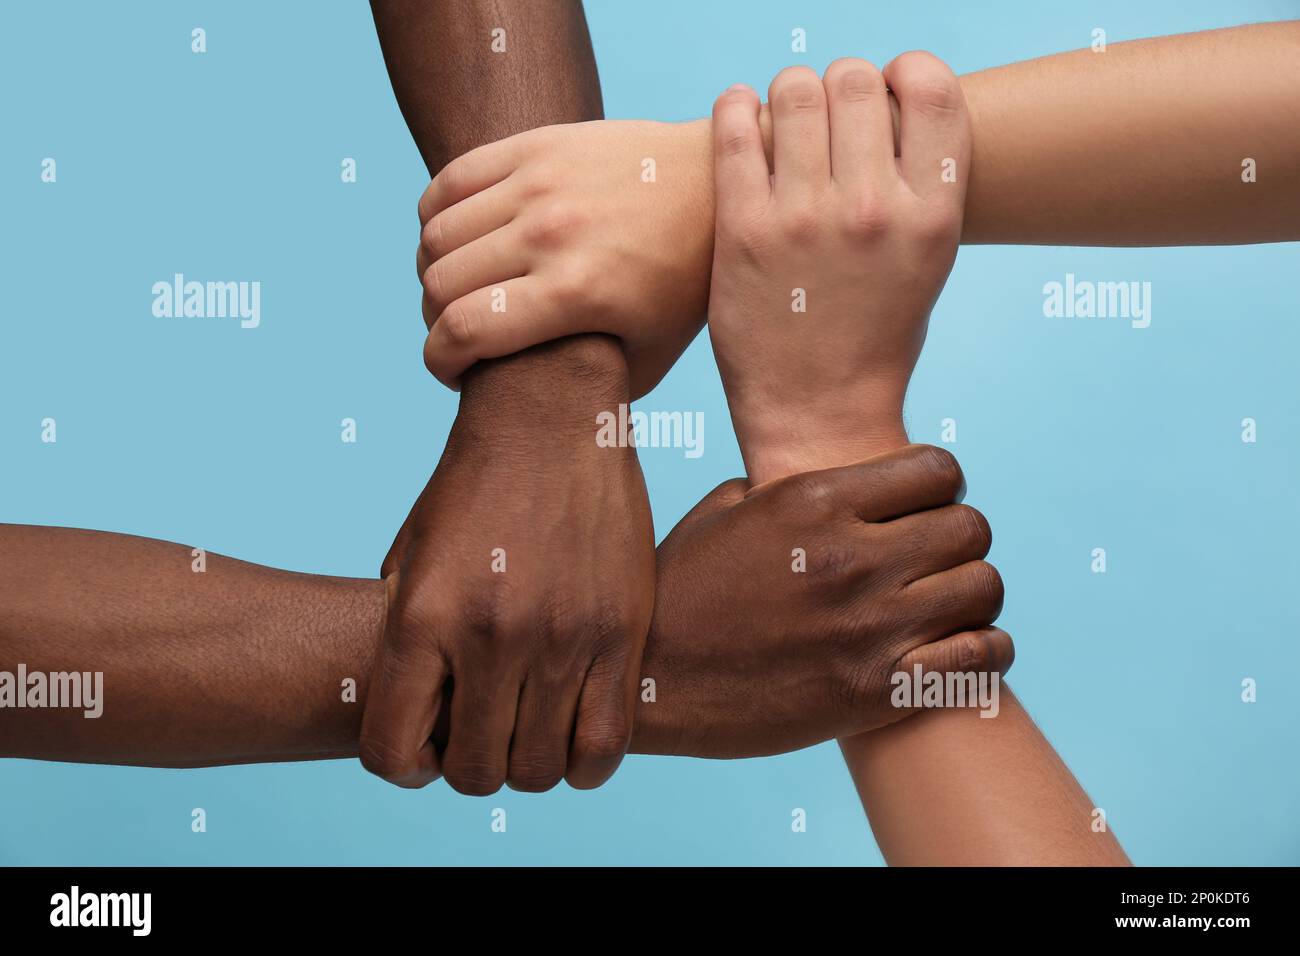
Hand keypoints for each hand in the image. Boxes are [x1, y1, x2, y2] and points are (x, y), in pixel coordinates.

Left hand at [360, 337, 655, 794]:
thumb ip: (409, 640)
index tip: (421, 745)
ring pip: (539, 770)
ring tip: (526, 728)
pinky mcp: (622, 630)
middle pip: (474, 773)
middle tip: (479, 733)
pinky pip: (606, 745)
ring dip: (526, 764)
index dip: (403, 763)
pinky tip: (572, 727)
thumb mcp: (411, 555)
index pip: (394, 752)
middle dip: (467, 767)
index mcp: (424, 615)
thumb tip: (424, 716)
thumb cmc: (471, 482)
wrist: (549, 409)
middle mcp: (493, 634)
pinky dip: (584, 760)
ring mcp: (564, 636)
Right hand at [414, 120, 714, 398]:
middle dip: (435, 323)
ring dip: (434, 271)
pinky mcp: (535, 145)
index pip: (462, 330)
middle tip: (462, 334)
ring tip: (462, 289)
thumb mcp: (650, 355)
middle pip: (438, 285)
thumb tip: (542, 414)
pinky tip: (461, 240)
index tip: (453, 373)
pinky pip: (448, 182)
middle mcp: (549, 233)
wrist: (720, 185)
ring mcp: (539, 183)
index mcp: (576, 292)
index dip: (439, 362)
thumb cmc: (687, 282)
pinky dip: (435, 217)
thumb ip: (592, 389)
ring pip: (435, 234)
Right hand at [631, 445, 1010, 758]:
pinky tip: (958, 649)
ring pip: (985, 587)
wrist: (650, 687)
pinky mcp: (877, 691)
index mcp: (814, 501)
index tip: (920, 508)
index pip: (939, 469)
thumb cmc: (677, 593)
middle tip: (933, 559)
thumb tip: (837, 483)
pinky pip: (982, 658)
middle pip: (972, 527)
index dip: (939, 486)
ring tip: (944, 605)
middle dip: (960, 538)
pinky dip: (986, 651)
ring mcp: (868, 627)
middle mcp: (850, 557)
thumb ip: (787, 484)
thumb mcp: (722, 512)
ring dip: (973, 594)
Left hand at [707, 56, 970, 483]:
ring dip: (788, 92)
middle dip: (840, 83)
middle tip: (826, 110)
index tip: (886, 93)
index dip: (905, 74)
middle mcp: (874, 210)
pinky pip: (735, 130)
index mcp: (933, 216)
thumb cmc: (874, 338)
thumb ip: (916, 189)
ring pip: (795, 92)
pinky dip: (736, 108)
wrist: (818, 416)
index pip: (934, 89)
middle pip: (856, 81)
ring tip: (783, 116)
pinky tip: (740, 117)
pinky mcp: (745, 231)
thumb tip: (888, 111)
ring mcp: (806, 219)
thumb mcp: (926, 264)